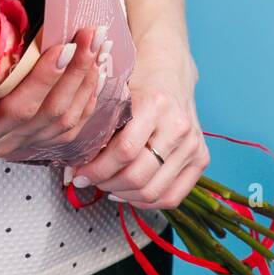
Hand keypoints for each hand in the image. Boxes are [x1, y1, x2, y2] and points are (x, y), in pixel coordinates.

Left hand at [66, 37, 209, 209]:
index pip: (124, 151)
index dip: (96, 169)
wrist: (169, 73)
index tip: (78, 172)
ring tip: (106, 185)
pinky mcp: (201, 159)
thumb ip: (96, 128)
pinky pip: (172, 197)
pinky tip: (128, 192)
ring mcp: (193, 144)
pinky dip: (146, 201)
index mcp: (155, 104)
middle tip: (89, 180)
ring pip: (154, 191)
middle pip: (139, 176)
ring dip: (123, 195)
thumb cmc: (136, 82)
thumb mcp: (113, 95)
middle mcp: (179, 126)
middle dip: (106, 184)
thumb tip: (72, 169)